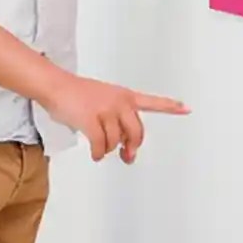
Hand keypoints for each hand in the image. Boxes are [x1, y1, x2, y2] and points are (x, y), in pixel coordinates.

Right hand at [41, 73, 189, 163]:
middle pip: (137, 133)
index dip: (170, 106)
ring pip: (116, 142)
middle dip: (132, 147)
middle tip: (128, 156)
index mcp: (124, 96)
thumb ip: (117, 123)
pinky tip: (95, 153)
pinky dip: (98, 154)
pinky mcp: (91, 120)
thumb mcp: (103, 102)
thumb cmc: (76, 95)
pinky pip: (101, 146)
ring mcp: (105, 110)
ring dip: (108, 149)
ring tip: (99, 146)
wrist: (55, 86)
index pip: (152, 101)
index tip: (187, 108)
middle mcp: (119, 102)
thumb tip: (124, 150)